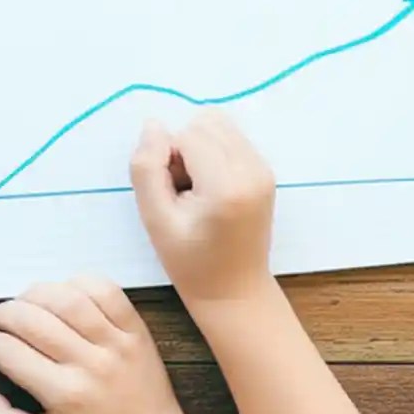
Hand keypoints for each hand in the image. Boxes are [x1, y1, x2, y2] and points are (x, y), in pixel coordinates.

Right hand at [0, 278, 193, 413]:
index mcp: (65, 396)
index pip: (11, 353)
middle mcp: (91, 365)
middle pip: (34, 320)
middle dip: (4, 313)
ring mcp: (117, 344)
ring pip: (68, 299)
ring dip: (36, 292)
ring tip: (24, 301)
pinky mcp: (137, 331)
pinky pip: (107, 292)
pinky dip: (80, 283)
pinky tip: (64, 294)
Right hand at [130, 109, 277, 305]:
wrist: (234, 290)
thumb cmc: (189, 261)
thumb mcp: (154, 218)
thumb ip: (147, 168)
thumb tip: (153, 125)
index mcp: (227, 185)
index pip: (187, 134)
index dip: (168, 156)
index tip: (169, 192)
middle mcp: (253, 170)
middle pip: (206, 123)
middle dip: (185, 148)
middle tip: (181, 190)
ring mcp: (264, 169)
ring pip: (219, 126)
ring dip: (199, 149)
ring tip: (196, 189)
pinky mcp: (266, 171)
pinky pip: (231, 139)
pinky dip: (213, 155)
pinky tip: (210, 189)